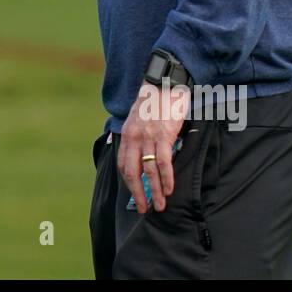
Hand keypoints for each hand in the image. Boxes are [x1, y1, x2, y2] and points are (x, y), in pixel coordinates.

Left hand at [118, 81, 189, 213]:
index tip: (134, 194)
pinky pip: (163, 162)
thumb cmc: (155, 101)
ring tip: (160, 205)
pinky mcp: (164, 135)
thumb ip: (138, 135)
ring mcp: (148, 137)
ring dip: (154, 191)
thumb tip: (142, 152)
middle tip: (144, 208)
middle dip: (137, 194)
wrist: (165, 82)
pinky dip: (166, 179)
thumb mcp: (138, 118)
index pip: (123, 164)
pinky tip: (168, 189)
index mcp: (127, 134)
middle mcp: (134, 137)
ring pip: (149, 171)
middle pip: (132, 172)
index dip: (128, 182)